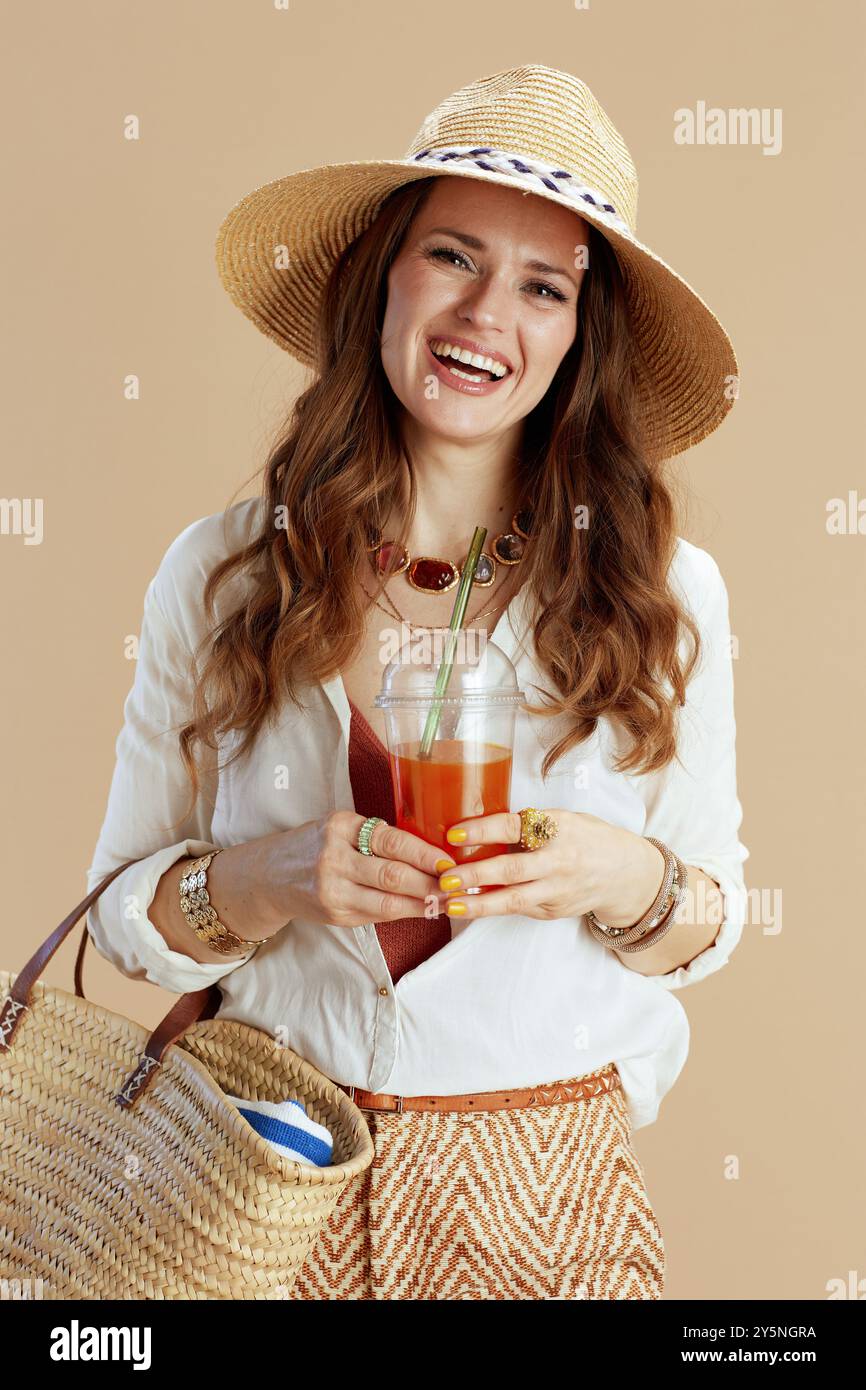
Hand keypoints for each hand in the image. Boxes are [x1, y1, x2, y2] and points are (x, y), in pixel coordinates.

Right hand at [262, 811, 453, 928]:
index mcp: (340, 826)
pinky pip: (377, 914)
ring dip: (423, 903)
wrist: (269, 876)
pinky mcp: (334, 913)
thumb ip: (376, 838)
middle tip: (458, 886)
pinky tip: (422, 909)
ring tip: (447, 901)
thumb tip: (431, 853)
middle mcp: (333, 857)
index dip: (425, 854)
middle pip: (393, 873)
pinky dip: (404, 912)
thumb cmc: (315, 847)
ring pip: (388, 900)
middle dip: (431, 882)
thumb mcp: (340, 829)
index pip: (392, 840)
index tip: (450, 862)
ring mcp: (332, 889)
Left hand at [437, 810, 665, 924]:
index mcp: (557, 827)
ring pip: (513, 900)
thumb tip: (478, 827)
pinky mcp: (554, 910)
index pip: (513, 826)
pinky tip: (469, 908)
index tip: (454, 835)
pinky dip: (492, 909)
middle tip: (445, 878)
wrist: (626, 873)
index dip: (482, 830)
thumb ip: (528, 824)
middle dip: (474, 875)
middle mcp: (558, 860)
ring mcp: (557, 890)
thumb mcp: (562, 819)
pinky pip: (518, 909)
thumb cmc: (585, 838)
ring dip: (478, 904)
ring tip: (450, 904)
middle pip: (511, 869)